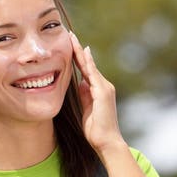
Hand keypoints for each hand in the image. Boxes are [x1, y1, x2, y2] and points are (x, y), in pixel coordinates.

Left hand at [70, 30, 125, 154]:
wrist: (107, 141)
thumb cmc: (96, 130)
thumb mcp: (87, 110)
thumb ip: (85, 96)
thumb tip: (80, 83)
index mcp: (98, 90)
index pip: (86, 71)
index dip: (77, 58)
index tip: (70, 46)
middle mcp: (103, 86)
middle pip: (88, 64)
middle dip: (78, 50)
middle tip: (69, 35)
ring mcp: (104, 88)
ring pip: (90, 66)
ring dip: (80, 52)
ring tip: (72, 38)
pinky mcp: (103, 92)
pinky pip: (93, 74)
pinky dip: (87, 62)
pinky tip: (82, 51)